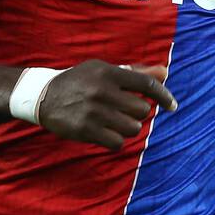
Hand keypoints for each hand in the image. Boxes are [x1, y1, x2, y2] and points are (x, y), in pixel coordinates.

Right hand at [37, 61, 176, 149]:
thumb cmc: (79, 81)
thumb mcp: (104, 71)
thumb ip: (135, 73)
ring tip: (114, 122)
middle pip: (142, 110)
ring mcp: (93, 112)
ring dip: (128, 128)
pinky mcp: (85, 130)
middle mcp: (102, 91)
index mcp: (108, 73)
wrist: (42, 96)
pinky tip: (105, 133)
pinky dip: (115, 140)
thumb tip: (165, 73)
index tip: (172, 106)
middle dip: (137, 113)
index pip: (146, 85)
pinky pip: (117, 143)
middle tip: (124, 111)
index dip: (164, 96)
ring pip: (132, 128)